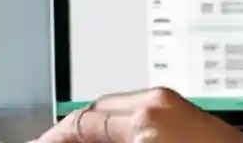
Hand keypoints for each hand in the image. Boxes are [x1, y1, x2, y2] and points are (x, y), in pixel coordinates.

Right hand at [37, 88, 242, 142]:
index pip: (80, 123)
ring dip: (97, 128)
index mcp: (144, 118)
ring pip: (119, 108)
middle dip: (73, 131)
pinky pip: (142, 112)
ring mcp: (175, 105)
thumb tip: (73, 141)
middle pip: (97, 109)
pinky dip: (122, 126)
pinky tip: (117, 142)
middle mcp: (159, 103)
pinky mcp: (187, 112)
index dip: (55, 136)